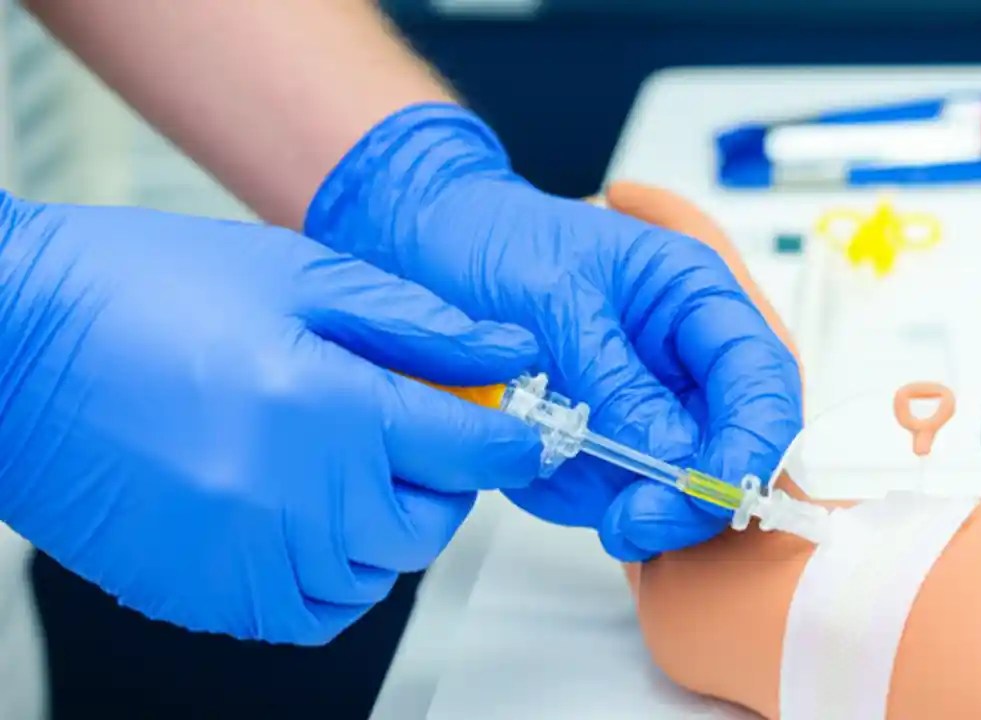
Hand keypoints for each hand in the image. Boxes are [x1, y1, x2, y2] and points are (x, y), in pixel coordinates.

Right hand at [0, 193, 540, 642]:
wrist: (11, 342)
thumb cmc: (142, 291)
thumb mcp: (300, 275)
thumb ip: (419, 325)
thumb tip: (507, 354)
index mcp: (325, 408)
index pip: (471, 449)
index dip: (512, 436)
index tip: (519, 428)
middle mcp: (292, 499)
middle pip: (432, 522)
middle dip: (445, 477)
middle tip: (416, 431)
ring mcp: (243, 559)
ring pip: (377, 575)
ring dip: (387, 526)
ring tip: (345, 465)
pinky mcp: (203, 594)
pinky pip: (312, 615)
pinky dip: (333, 575)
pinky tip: (308, 518)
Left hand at [304, 104, 802, 560]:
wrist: (417, 246)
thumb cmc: (489, 241)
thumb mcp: (553, 302)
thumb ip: (617, 382)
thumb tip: (676, 459)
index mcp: (695, 298)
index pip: (762, 378)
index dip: (753, 443)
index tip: (712, 492)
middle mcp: (683, 358)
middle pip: (731, 447)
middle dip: (686, 496)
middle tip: (629, 522)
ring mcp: (646, 405)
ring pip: (670, 485)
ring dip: (617, 498)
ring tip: (545, 464)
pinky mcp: (603, 440)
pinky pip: (611, 493)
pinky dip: (572, 493)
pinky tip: (526, 463)